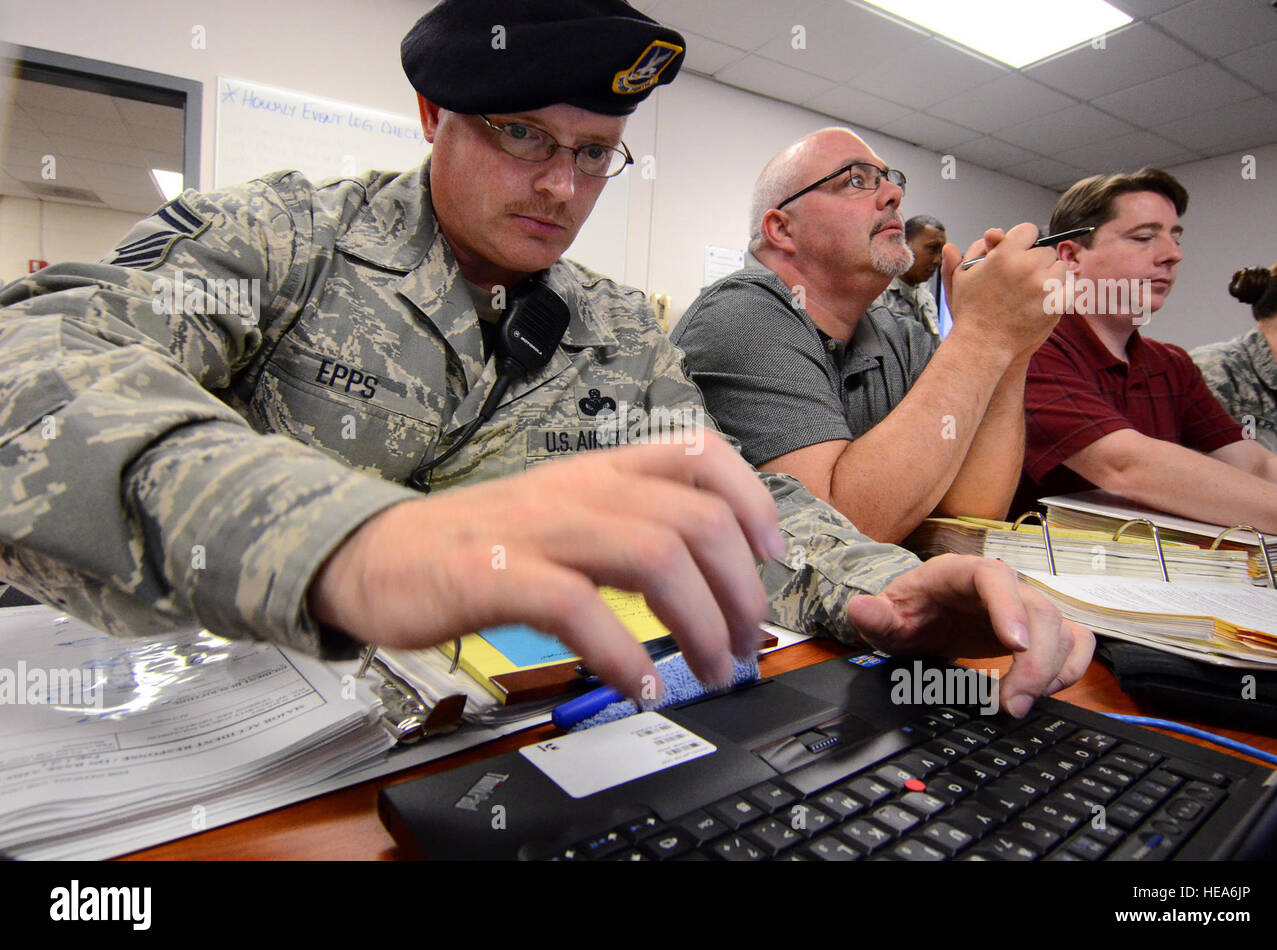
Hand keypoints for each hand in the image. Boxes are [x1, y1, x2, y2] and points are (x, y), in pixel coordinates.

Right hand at [309, 431, 782, 700]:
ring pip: (652, 555)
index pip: (697, 450)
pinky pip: (578, 607)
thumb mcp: (562, 514)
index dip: (751, 498)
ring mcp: (535, 529)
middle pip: (694, 518)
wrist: (374, 555)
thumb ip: (627, 525)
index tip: (772, 555)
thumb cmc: (477, 544)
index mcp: (597, 471)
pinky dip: (623, 652)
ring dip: (699, 623)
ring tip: (710, 668)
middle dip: (740, 589)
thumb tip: (708, 570)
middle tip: (745, 643)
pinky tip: (638, 684)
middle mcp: (576, 489)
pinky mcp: (494, 574)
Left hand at [845, 554, 1094, 716]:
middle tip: (1011, 704)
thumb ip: (874, 616)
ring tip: (1020, 704)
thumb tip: (859, 607)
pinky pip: (1075, 641)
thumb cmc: (908, 612)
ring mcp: (1025, 606)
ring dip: (1052, 670)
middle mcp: (1002, 586)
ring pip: (1062, 627)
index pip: (995, 577)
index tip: (1014, 645)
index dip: (1009, 607)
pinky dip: (1070, 667)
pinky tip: (1045, 692)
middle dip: (1034, 660)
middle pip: (1039, 609)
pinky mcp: (1039, 630)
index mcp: (962, 572)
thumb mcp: (886, 618)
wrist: (922, 615)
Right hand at [943, 223, 1065, 361]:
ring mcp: (1043, 285)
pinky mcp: (1055, 304)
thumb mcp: (962, 276)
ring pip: (1060, 267)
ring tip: (1034, 291)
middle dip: (1037, 262)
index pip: (1029, 230)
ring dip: (1051, 276)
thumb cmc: (969, 311)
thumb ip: (974, 251)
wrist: (981, 344)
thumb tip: (991, 233)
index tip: (1021, 251)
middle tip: (1024, 278)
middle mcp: (1026, 266)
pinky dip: (1063, 291)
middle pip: (1046, 251)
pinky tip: (1049, 298)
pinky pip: (1071, 287)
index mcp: (1004, 254)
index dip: (1024, 240)